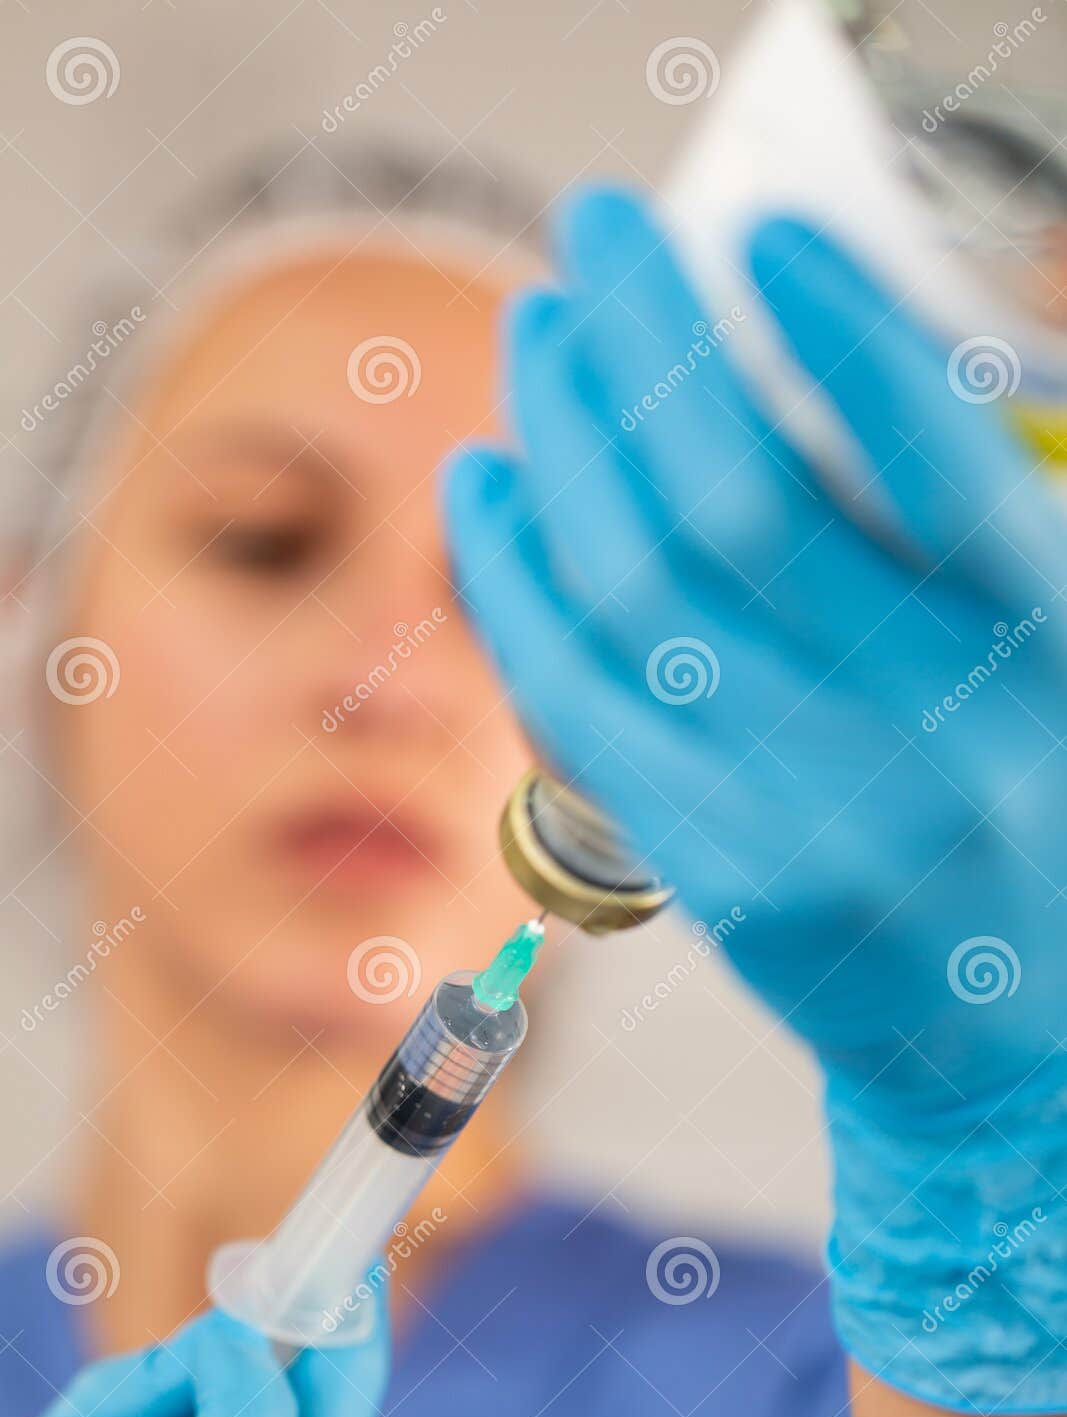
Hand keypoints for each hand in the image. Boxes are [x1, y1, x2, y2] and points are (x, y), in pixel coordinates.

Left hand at [444, 186, 1066, 1411]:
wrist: (1020, 1030)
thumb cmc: (1032, 794)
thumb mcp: (1047, 648)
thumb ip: (949, 522)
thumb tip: (772, 362)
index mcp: (1047, 655)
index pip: (939, 467)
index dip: (840, 333)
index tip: (752, 237)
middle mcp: (930, 737)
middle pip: (738, 509)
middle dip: (648, 347)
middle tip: (596, 238)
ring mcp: (812, 820)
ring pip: (632, 600)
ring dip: (561, 444)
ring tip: (540, 342)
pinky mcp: (719, 878)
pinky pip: (581, 710)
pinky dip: (516, 585)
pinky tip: (488, 493)